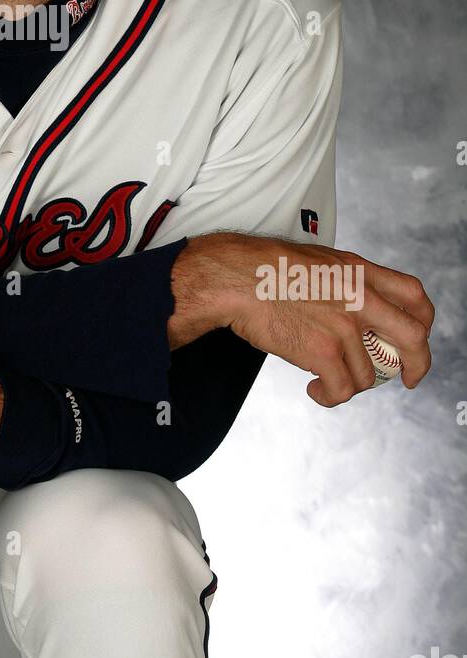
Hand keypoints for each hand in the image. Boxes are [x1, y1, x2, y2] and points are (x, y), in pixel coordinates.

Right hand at [170, 232, 433, 405]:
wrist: (235, 279)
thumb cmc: (265, 268)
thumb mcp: (320, 260)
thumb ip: (347, 281)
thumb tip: (360, 305)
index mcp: (359, 272)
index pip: (414, 295)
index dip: (423, 321)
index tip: (416, 337)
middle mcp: (359, 298)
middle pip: (413, 338)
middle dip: (416, 364)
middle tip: (406, 378)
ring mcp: (344, 327)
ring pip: (369, 375)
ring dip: (350, 383)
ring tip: (326, 379)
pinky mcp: (323, 353)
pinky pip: (343, 390)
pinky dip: (330, 397)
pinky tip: (315, 390)